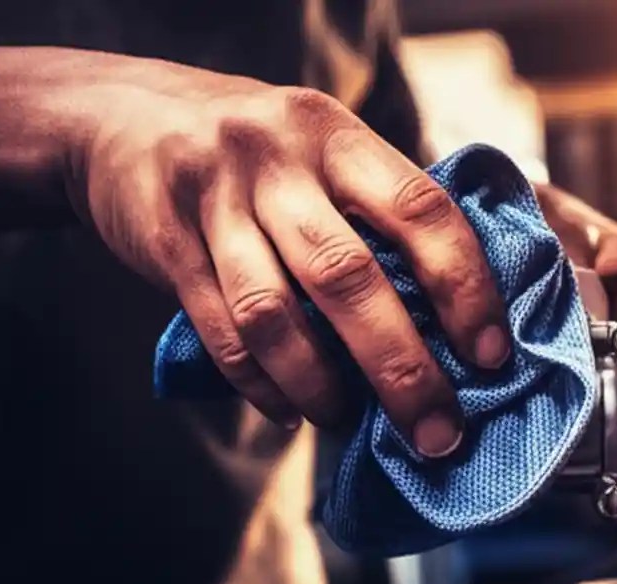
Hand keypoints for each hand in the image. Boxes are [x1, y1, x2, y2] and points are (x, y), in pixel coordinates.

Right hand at [73, 55, 507, 455]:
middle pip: (348, 278)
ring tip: (350, 423)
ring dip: (322, 385)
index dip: (466, 288)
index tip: (493, 356)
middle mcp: (277, 162)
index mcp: (338, 136)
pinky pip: (221, 332)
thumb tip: (464, 309)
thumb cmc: (264, 152)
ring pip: (274, 315)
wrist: (123, 116)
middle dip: (403, 368)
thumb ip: (384, 209)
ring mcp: (214, 202)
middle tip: (439, 432)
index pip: (421, 211)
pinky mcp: (165, 244)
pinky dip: (261, 384)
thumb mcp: (327, 147)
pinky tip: (291, 411)